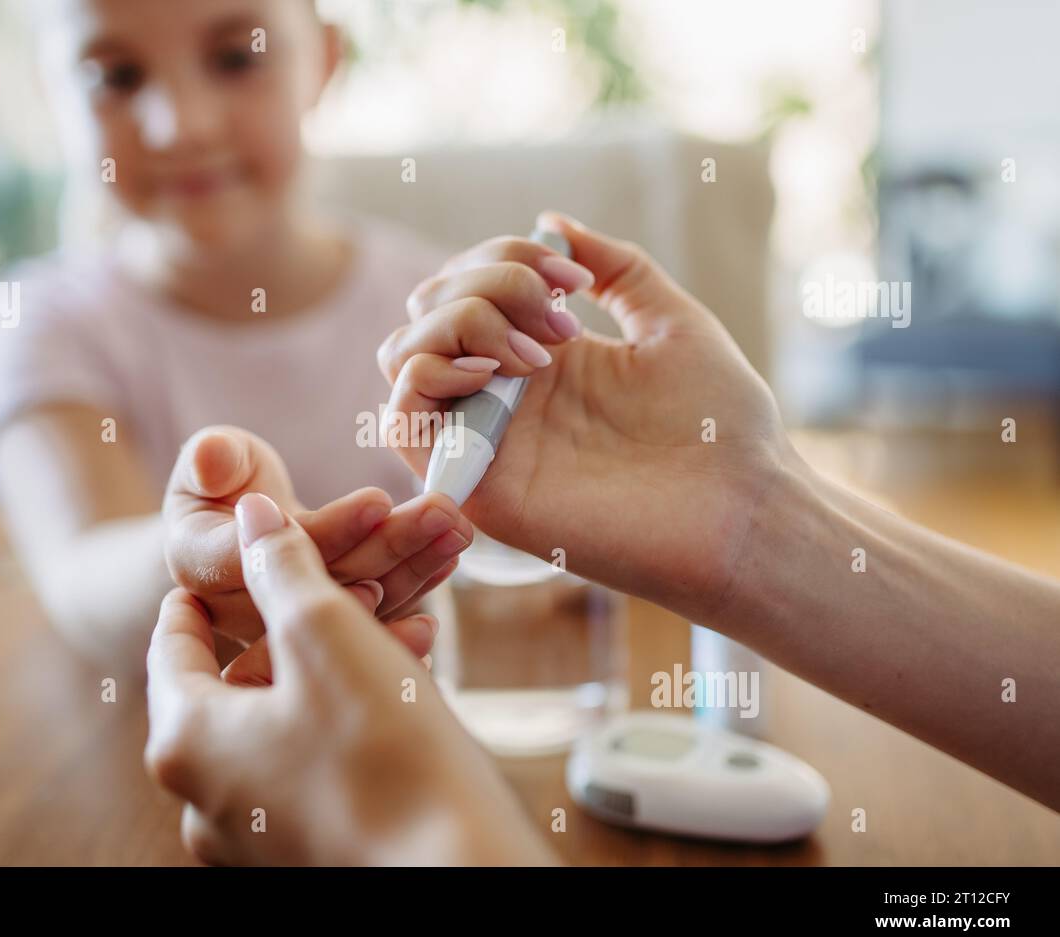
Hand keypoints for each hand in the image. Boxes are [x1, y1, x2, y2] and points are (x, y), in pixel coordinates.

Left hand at [145, 493, 554, 865]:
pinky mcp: (304, 857)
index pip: (172, 644)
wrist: (459, 873)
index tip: (223, 568)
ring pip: (282, 725)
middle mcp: (203, 800)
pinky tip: (404, 691)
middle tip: (336, 592)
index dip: (201, 595)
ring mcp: (253, 839)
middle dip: (292, 629)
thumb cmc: (385, 755)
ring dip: (329, 672)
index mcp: (187, 739)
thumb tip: (249, 515)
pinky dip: (344, 724)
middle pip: (234, 685)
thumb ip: (282, 565)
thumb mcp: (327, 633)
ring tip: (392, 632)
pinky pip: (310, 769)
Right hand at [162, 427, 472, 682]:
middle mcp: (245, 612)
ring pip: (360, 602)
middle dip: (390, 544)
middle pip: (325, 582)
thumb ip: (210, 458)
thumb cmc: (223, 482)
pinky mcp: (327, 639)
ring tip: (457, 528)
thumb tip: (212, 458)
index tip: (379, 500)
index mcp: (205, 569)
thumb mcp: (209, 462)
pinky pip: (377, 617)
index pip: (270, 554)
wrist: (238, 525)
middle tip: (443, 510)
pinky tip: (450, 561)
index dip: (328, 530)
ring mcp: (289, 632)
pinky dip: (417, 587)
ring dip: (415, 565)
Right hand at [378, 211, 793, 621]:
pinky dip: (426, 375)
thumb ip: (615, 267)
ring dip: (455, 323)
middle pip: (429, 309)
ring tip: (533, 353)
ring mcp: (486, 437)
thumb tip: (550, 222)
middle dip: (485, 283)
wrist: (740, 510)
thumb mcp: (671, 320)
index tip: (574, 282)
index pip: (471, 283)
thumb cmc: (720, 426)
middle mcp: (504, 394)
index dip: (507, 257)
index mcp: (544, 356)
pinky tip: (491, 374)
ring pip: (404, 355)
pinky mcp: (477, 485)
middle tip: (559, 321)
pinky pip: (401, 421)